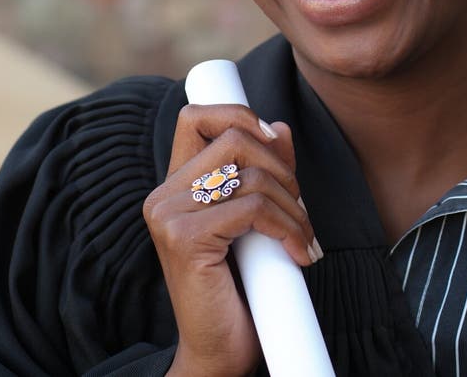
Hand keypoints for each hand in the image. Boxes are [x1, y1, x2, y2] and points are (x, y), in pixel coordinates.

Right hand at [143, 104, 320, 376]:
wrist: (220, 352)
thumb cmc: (239, 288)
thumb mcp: (254, 219)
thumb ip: (263, 171)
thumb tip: (279, 127)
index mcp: (175, 184)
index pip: (195, 116)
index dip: (239, 114)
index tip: (273, 141)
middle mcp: (163, 194)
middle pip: (233, 136)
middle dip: (281, 167)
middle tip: (299, 206)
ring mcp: (168, 215)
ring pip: (251, 174)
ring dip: (293, 205)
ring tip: (303, 236)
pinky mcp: (184, 238)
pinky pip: (252, 208)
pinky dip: (288, 226)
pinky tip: (298, 252)